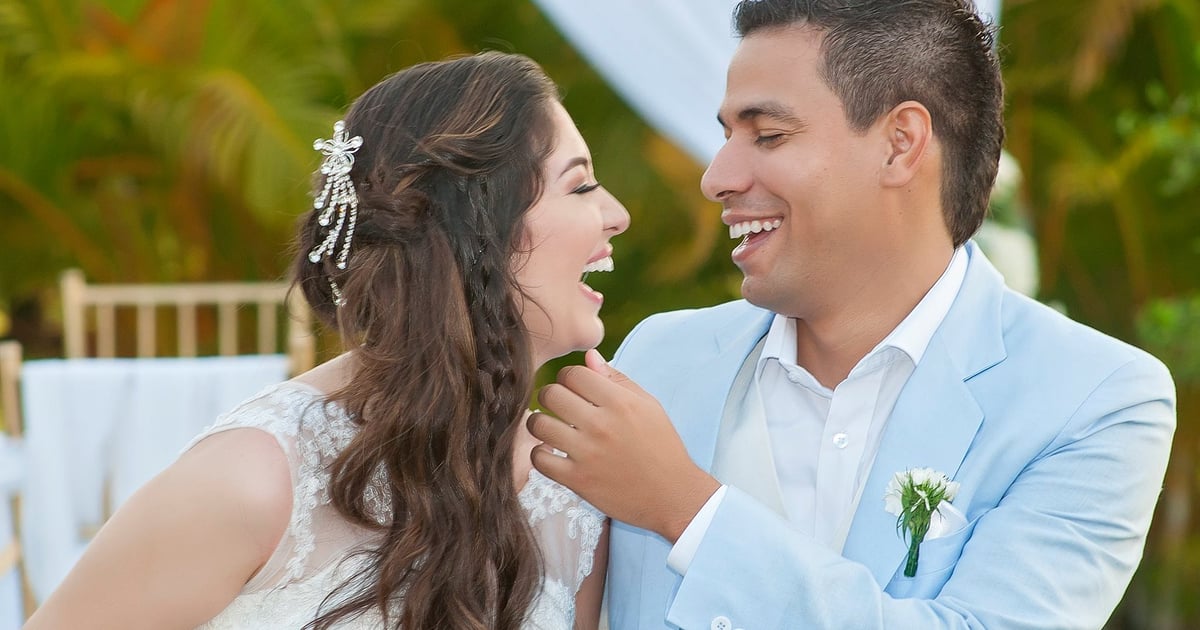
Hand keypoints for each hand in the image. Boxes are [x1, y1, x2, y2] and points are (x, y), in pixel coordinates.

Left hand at [527, 349, 720, 541]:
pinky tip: (551, 452)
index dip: (568, 377)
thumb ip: (617, 379)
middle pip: (551, 394)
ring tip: (549, 427)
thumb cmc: (662, 447)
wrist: (673, 496)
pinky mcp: (578, 481)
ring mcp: (587, 454)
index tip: (572, 389)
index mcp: (620, 403)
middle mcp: (602, 425)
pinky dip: (540, 454)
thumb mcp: (648, 406)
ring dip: (539, 423)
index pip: (573, 373)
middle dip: (550, 396)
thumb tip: (589, 356)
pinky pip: (539, 459)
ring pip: (538, 424)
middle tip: (558, 406)